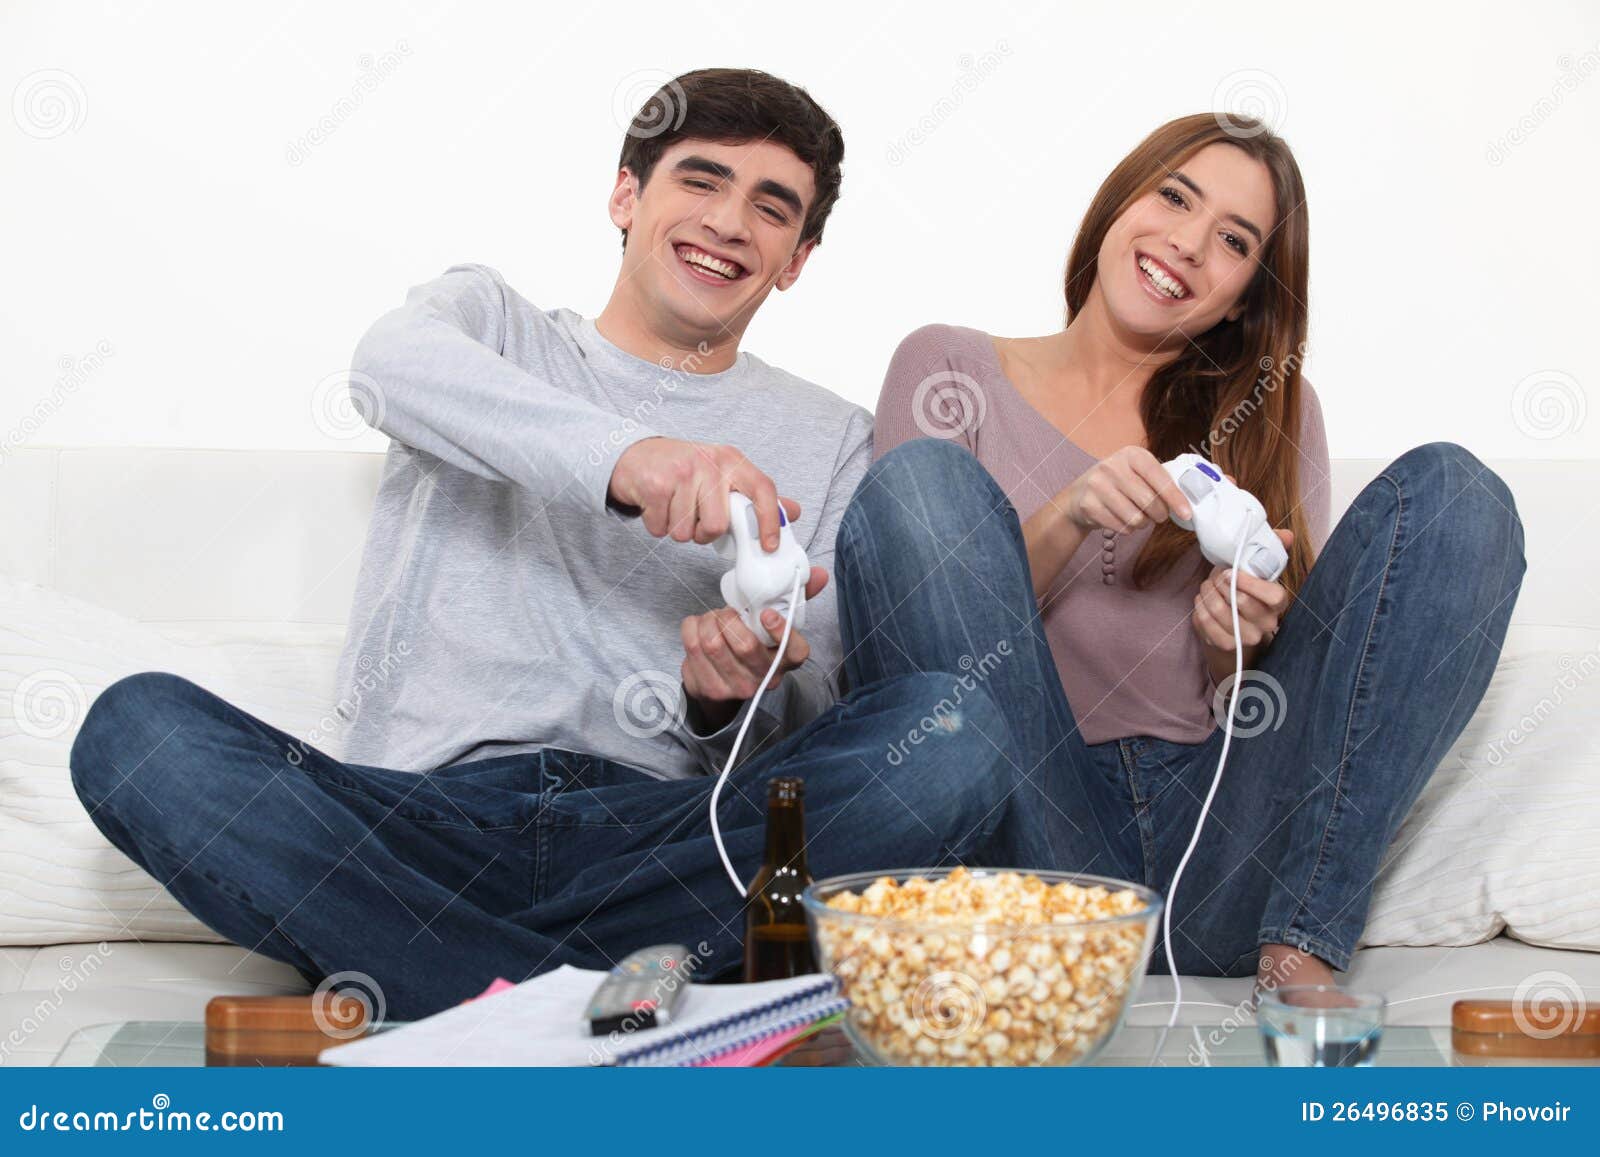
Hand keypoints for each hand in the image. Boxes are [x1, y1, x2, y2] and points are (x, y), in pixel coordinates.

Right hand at [609, 437, 797, 549]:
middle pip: (717, 525)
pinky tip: (657, 506)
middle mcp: (709, 463)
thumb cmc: (683, 470)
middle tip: (695, 520)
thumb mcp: (723, 475)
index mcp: (731, 461)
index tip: (769, 546)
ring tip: (674, 508)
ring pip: (686, 532)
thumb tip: (794, 512)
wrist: (636, 456)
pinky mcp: (655, 485)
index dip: (770, 521)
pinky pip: (661, 528)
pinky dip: (657, 526)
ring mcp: (681, 472)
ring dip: (678, 530)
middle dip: (703, 534)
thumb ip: (756, 497)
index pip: (763, 489)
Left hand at [681, 567, 828, 704]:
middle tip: (725, 611)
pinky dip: (690, 628)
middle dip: (728, 617)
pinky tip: (698, 629)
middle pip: (744, 644)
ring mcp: (735, 687)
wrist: (725, 684)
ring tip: (711, 619)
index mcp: (786, 661)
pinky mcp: (708, 688)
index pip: (793, 651)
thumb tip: (820, 573)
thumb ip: (798, 597)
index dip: (780, 630)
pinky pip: (692, 648)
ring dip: (707, 621)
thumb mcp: (777, 625)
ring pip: (712, 643)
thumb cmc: (754, 646)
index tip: (766, 613)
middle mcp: (763, 678)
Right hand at [1060, 446, 1191, 533]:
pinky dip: (1127, 529)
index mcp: (1132, 454)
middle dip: (1159, 515)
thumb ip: (1160, 480)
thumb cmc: (1119, 483)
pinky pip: (1120, 527)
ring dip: (1143, 523)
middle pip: (1149, 502)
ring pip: (1135, 518)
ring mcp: (1098, 485)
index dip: (1175, 498)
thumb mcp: (1137, 472)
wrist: (1080, 494)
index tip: (1187, 514)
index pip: (1160, 478)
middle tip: (1158, 515)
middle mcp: (1113, 466)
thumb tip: (1188, 501)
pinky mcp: (1088, 505)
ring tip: (1138, 516)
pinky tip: (1122, 519)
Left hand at [1191, 529, 1294, 650]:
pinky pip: (1206, 623)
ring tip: (1207, 585)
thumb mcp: (1260, 573)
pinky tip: (1202, 599)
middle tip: (1216, 576)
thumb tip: (1286, 534)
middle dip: (1223, 584)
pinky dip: (1199, 607)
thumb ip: (1272, 550)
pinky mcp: (1226, 644)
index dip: (1251, 583)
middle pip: (1243, 603)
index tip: (1232, 572)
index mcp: (1278, 604)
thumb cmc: (1247, 594)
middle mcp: (1266, 623)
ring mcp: (1246, 637)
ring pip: (1221, 612)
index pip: (1274, 596)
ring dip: (1208, 593)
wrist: (1235, 629)